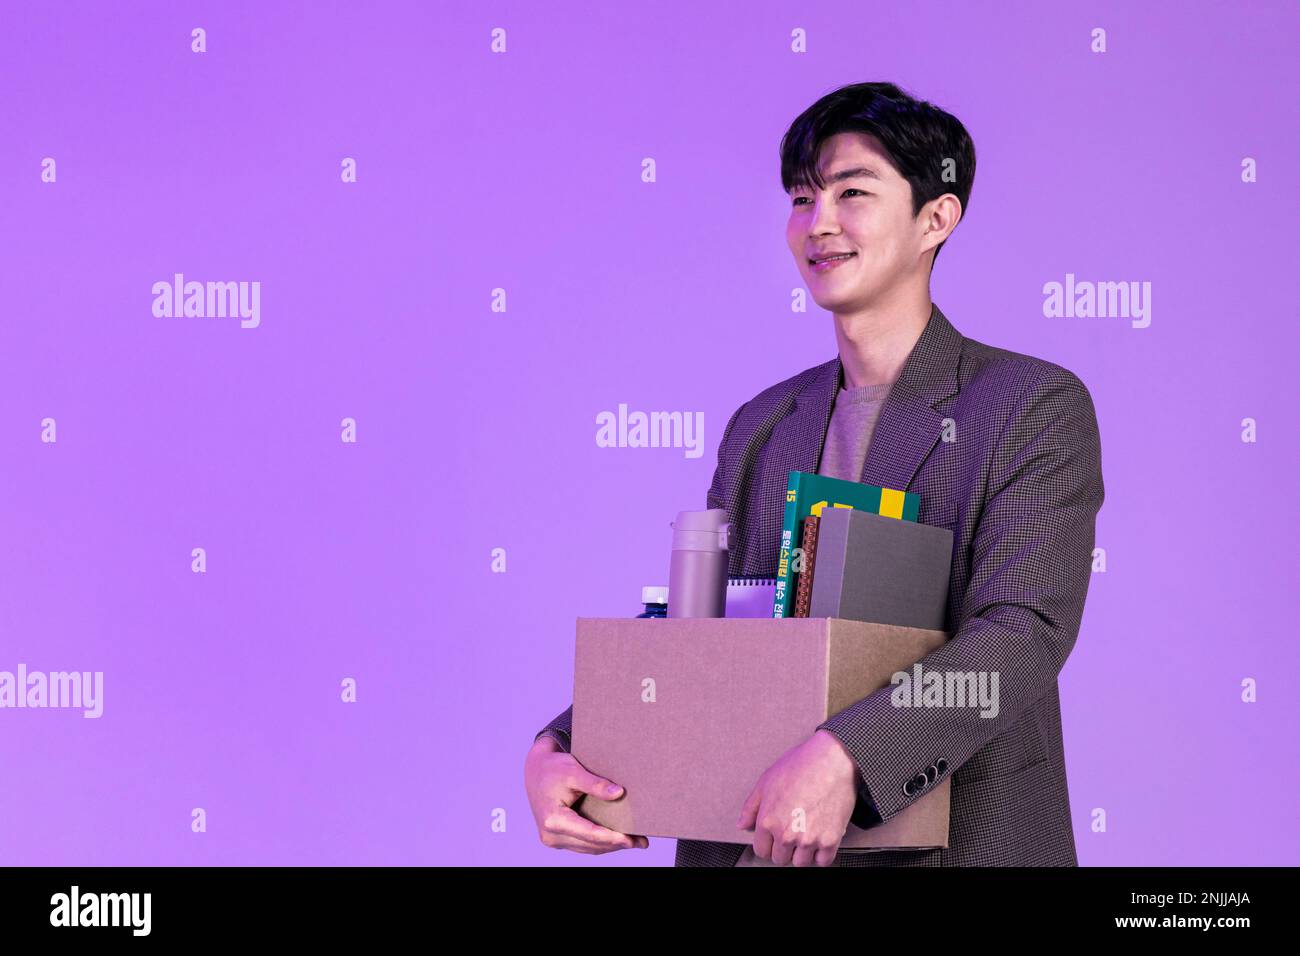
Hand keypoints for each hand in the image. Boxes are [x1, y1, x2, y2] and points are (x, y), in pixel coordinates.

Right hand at [524, 736, 649, 853]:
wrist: (535, 770)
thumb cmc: (553, 768)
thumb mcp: (574, 771)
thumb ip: (595, 784)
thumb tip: (619, 793)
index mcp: (553, 819)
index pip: (589, 833)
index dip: (612, 837)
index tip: (631, 839)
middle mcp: (550, 834)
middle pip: (590, 844)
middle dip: (616, 844)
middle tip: (640, 842)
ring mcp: (552, 838)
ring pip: (587, 848)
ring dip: (610, 846)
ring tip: (634, 841)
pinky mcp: (557, 838)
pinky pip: (582, 845)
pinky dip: (600, 843)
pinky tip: (616, 838)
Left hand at [736, 729, 859, 865]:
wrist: (832, 760)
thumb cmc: (801, 766)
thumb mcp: (766, 781)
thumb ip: (751, 807)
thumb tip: (743, 824)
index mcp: (768, 821)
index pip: (761, 850)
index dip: (767, 843)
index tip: (774, 838)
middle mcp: (787, 833)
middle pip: (780, 859)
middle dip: (784, 848)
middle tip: (791, 832)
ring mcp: (809, 839)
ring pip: (800, 862)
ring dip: (802, 852)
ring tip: (805, 834)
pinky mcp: (830, 840)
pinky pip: (823, 861)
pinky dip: (821, 854)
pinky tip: (819, 839)